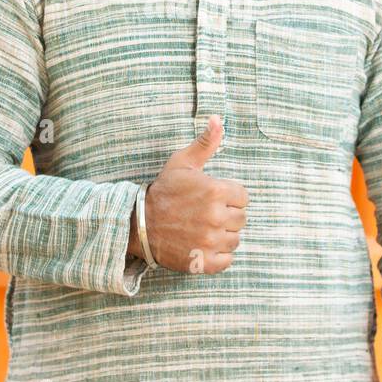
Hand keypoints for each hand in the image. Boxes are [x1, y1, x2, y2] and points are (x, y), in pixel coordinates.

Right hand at [139, 115, 247, 273]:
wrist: (138, 223)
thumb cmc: (164, 191)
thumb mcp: (182, 163)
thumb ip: (205, 143)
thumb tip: (217, 119)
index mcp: (215, 191)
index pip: (243, 197)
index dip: (229, 196)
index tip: (212, 198)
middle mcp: (216, 217)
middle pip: (241, 219)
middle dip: (226, 216)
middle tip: (204, 214)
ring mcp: (210, 241)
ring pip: (234, 240)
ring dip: (222, 236)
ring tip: (202, 229)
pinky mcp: (203, 262)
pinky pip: (227, 260)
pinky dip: (217, 256)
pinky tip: (202, 245)